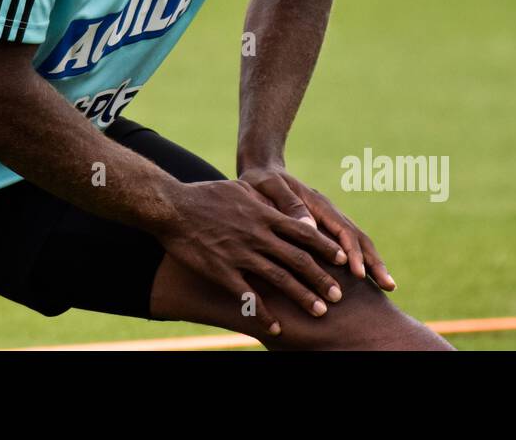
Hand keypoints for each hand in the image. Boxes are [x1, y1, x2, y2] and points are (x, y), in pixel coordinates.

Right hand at [152, 179, 348, 335]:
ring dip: (302, 296)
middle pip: (297, 259)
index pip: (303, 231)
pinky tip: (277, 326)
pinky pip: (248, 296)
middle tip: (338, 295)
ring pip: (279, 279)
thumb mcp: (240, 189)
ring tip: (319, 311)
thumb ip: (264, 200)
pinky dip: (264, 313)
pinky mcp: (223, 271)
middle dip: (320, 278)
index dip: (325, 247)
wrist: (172, 207)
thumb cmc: (205, 195)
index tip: (343, 260)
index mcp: (263, 214)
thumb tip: (283, 205)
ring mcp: (241, 254)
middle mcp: (257, 235)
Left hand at [238, 163, 395, 290]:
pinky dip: (360, 261)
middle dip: (374, 261)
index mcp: (318, 203)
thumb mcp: (270, 187)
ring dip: (373, 263)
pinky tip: (366, 280)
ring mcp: (329, 219)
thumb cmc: (261, 181)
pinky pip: (347, 245)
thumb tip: (310, 228)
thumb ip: (288, 204)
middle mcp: (329, 211)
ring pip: (358, 241)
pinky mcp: (324, 227)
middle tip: (388, 286)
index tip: (358, 274)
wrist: (262, 170)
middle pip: (358, 236)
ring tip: (387, 287)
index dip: (352, 252)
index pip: (342, 230)